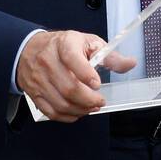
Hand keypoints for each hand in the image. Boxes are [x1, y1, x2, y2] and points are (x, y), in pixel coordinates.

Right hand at [16, 30, 136, 122]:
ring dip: (80, 110)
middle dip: (89, 99)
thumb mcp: (88, 43)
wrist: (30, 49)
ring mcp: (39, 79)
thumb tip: (131, 63)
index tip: (98, 84)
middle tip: (100, 101)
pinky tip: (77, 112)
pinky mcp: (34, 93)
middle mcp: (48, 62)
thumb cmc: (63, 45)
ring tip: (92, 107)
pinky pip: (50, 111)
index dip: (86, 74)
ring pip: (60, 102)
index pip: (73, 60)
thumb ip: (110, 56)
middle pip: (69, 87)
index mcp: (64, 45)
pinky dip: (66, 116)